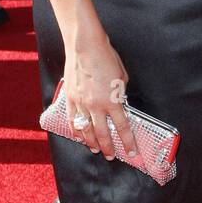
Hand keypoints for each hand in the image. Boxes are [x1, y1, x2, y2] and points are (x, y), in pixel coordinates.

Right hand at [64, 36, 138, 160]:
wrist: (85, 47)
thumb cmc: (106, 58)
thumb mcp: (122, 77)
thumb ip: (120, 93)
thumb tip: (119, 101)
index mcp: (113, 101)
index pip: (123, 127)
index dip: (128, 142)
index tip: (131, 152)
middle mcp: (97, 105)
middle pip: (103, 134)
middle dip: (108, 148)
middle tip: (111, 156)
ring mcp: (81, 103)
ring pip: (85, 131)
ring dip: (91, 143)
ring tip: (95, 149)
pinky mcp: (70, 98)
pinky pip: (72, 120)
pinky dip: (75, 130)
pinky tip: (78, 136)